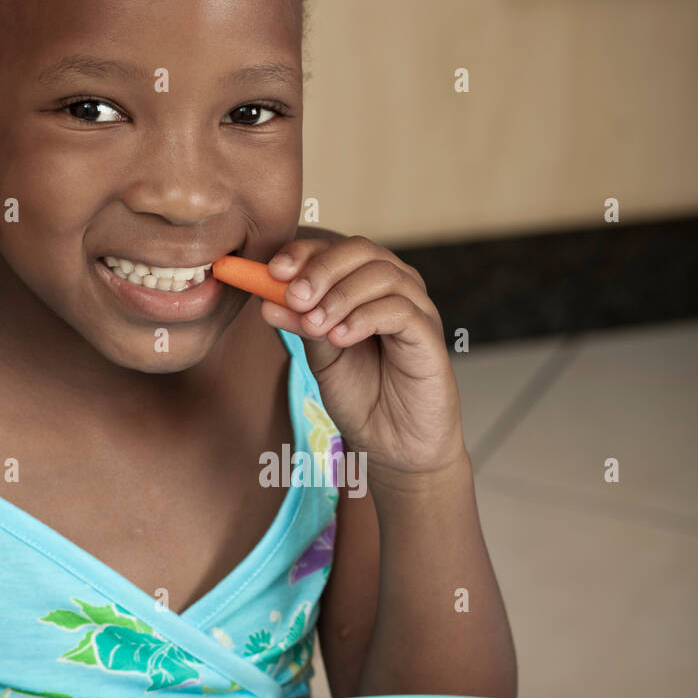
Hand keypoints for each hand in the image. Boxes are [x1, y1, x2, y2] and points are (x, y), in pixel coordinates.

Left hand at [263, 235, 464, 478]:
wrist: (393, 447)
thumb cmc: (363, 397)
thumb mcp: (321, 357)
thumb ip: (302, 325)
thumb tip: (267, 299)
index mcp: (366, 287)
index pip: (336, 250)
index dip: (304, 253)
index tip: (273, 271)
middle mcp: (396, 289)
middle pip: (361, 251)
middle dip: (321, 269)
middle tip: (294, 295)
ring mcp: (417, 310)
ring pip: (383, 275)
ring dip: (341, 296)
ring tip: (315, 325)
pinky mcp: (430, 337)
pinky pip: (401, 311)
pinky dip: (365, 318)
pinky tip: (341, 337)